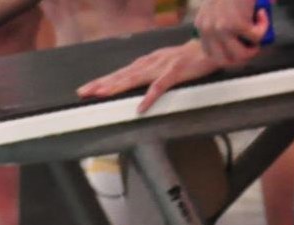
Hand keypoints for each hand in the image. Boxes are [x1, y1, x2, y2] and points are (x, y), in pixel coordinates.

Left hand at [76, 41, 226, 112]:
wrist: (209, 48)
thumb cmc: (185, 58)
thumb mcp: (159, 64)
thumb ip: (144, 73)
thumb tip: (125, 81)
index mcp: (145, 63)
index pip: (118, 73)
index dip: (101, 81)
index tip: (84, 90)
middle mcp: (150, 63)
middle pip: (121, 75)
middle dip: (101, 84)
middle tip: (83, 92)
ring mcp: (162, 67)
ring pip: (136, 78)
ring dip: (118, 86)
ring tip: (102, 94)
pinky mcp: (176, 72)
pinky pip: (161, 86)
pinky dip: (150, 97)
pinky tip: (141, 107)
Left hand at [193, 0, 265, 66]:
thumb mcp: (220, 9)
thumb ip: (225, 24)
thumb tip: (242, 41)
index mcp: (202, 26)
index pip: (212, 55)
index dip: (230, 55)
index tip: (242, 47)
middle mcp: (208, 30)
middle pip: (226, 61)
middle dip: (245, 55)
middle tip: (255, 43)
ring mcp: (221, 30)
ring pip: (242, 54)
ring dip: (256, 45)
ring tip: (259, 29)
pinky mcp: (236, 25)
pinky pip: (256, 37)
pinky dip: (265, 26)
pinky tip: (262, 13)